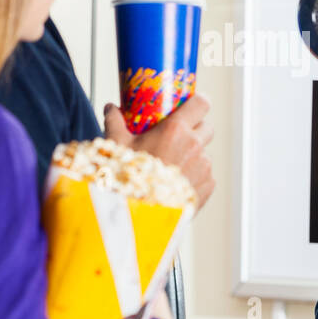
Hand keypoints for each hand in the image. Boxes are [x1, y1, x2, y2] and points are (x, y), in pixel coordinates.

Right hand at [104, 92, 214, 208]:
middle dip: (196, 130)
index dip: (198, 103)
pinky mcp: (206, 187)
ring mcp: (203, 168)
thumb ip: (115, 122)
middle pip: (207, 128)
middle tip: (177, 138)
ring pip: (205, 154)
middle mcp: (194, 146)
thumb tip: (110, 107)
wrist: (137, 215)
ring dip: (193, 156)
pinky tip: (177, 184)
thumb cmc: (126, 176)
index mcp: (176, 130)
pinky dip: (195, 177)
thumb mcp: (116, 145)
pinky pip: (206, 176)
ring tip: (172, 167)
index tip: (191, 106)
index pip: (202, 103)